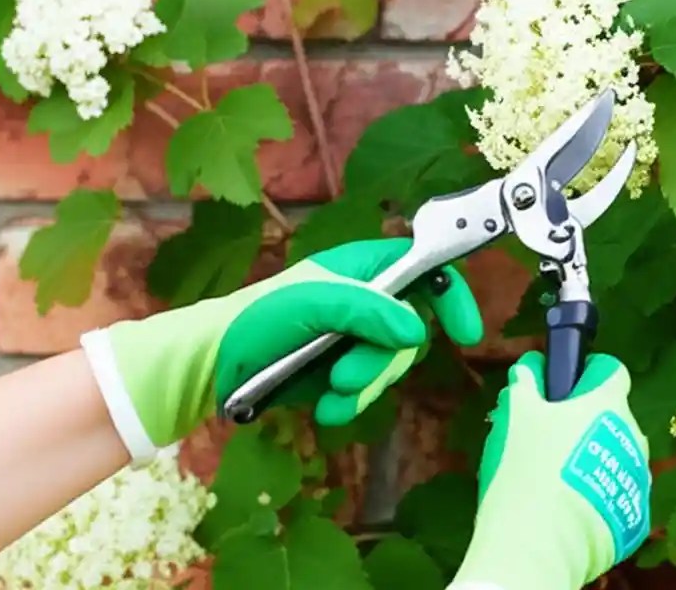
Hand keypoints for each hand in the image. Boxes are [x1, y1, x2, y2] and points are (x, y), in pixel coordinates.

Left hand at [82, 238, 482, 461]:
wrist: (209, 367)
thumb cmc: (255, 319)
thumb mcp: (313, 304)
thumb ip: (368, 310)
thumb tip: (416, 328)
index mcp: (361, 268)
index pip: (425, 270)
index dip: (451, 296)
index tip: (466, 332)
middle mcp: (362, 301)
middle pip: (411, 331)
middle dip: (384, 360)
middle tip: (347, 374)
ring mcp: (350, 339)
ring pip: (390, 367)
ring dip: (364, 387)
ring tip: (329, 395)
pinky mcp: (337, 373)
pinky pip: (366, 392)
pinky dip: (349, 404)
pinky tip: (322, 408)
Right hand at [449, 352, 650, 589]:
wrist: (539, 544)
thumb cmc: (527, 466)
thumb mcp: (516, 414)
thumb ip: (527, 383)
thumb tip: (532, 367)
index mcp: (607, 404)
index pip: (609, 370)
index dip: (585, 374)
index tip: (562, 390)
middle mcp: (633, 436)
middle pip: (611, 416)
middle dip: (585, 422)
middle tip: (548, 439)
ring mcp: (639, 477)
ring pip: (615, 455)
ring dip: (592, 459)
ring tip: (556, 479)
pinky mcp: (635, 514)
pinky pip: (615, 492)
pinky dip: (597, 494)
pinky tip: (568, 507)